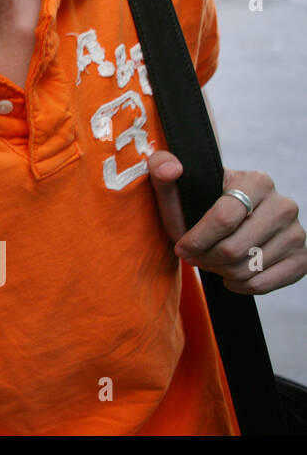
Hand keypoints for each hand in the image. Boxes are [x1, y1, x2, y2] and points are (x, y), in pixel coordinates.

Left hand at [148, 150, 306, 293]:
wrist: (231, 221)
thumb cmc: (199, 202)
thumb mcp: (179, 185)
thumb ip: (162, 167)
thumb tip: (172, 169)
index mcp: (257, 181)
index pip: (223, 219)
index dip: (196, 239)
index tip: (181, 248)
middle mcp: (284, 205)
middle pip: (234, 249)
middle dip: (206, 258)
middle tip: (196, 257)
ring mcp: (296, 233)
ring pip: (248, 269)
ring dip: (220, 272)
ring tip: (211, 262)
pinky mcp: (302, 258)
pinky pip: (264, 284)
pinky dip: (240, 286)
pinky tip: (229, 275)